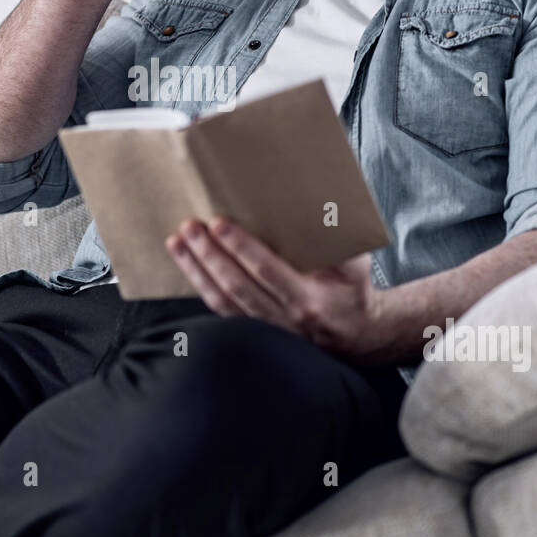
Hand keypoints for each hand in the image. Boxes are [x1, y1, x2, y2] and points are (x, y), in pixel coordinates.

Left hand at [165, 217, 390, 359]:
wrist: (357, 334)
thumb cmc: (352, 289)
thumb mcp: (356, 262)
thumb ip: (336, 238)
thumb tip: (318, 202)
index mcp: (311, 299)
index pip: (268, 271)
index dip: (241, 247)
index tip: (219, 224)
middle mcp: (287, 318)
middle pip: (238, 285)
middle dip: (210, 254)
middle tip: (191, 227)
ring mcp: (269, 329)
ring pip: (224, 299)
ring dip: (198, 269)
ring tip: (178, 241)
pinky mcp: (256, 332)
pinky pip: (221, 309)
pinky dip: (201, 285)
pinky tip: (187, 264)